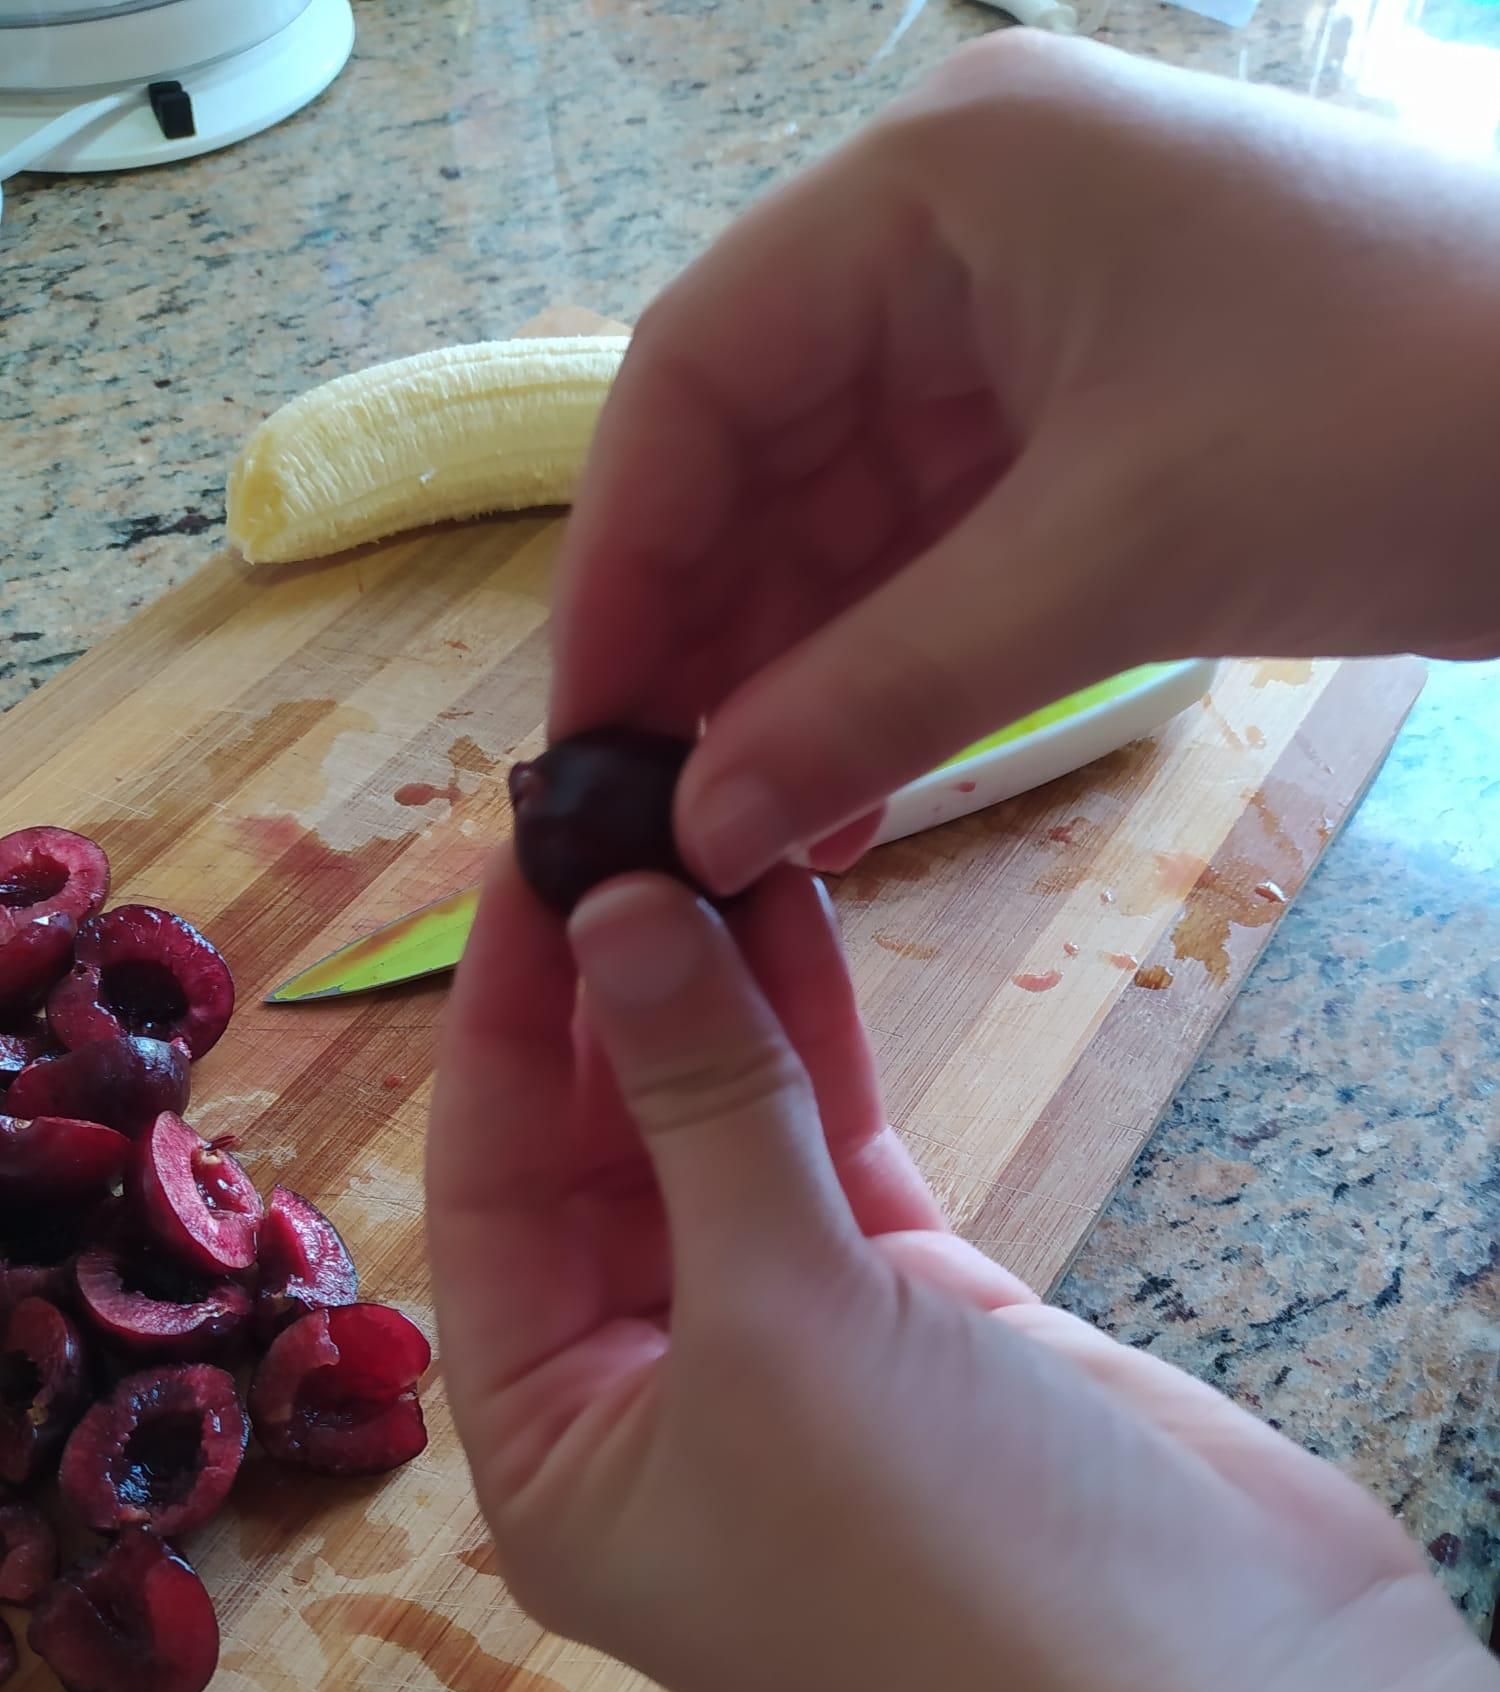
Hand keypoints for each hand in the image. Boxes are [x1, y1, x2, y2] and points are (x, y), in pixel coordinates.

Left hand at [427, 861, 1499, 1691]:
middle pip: (602, 1152)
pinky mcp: (908, 1305)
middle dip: (619, 989)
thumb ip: (700, 1105)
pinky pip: (830, 1149)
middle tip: (632, 813)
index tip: (527, 859)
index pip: (488, 1194)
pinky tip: (799, 916)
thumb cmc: (949, 1555)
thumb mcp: (785, 1323)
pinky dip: (818, 1043)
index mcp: (557, 1450)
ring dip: (723, 993)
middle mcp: (652, 1393)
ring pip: (724, 1133)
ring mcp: (789, 1344)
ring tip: (716, 825)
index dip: (506, 1021)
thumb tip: (615, 908)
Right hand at [551, 33, 1499, 892]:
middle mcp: (955, 238)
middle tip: (657, 806)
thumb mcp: (1115, 558)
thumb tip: (698, 825)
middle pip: (757, 447)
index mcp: (941, 183)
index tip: (586, 724)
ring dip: (793, 669)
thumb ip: (885, 690)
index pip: (698, 365)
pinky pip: (935, 553)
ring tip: (744, 827)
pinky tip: (841, 784)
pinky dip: (887, 664)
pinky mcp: (1081, 428)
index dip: (622, 555)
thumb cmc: (1398, 424)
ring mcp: (1021, 334)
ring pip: (842, 516)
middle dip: (706, 631)